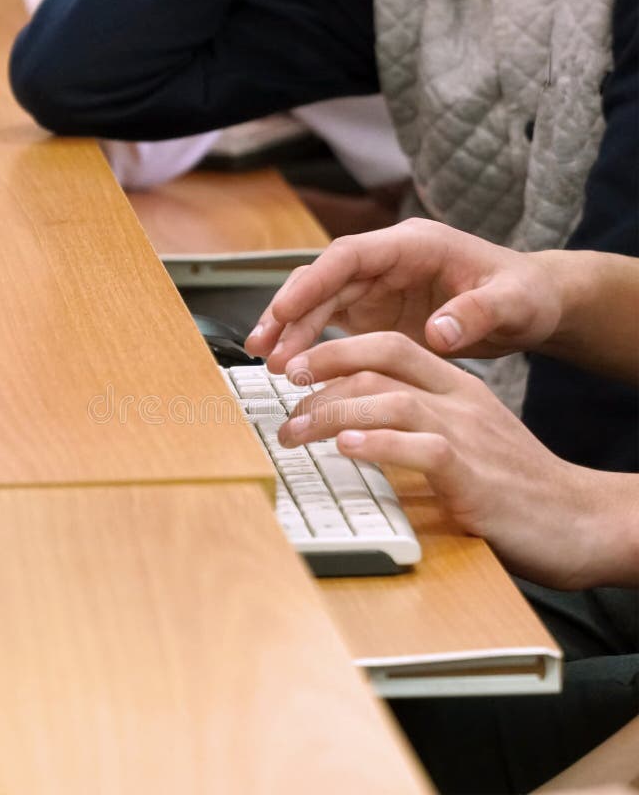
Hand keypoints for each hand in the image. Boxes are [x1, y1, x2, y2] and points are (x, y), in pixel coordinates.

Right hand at [245, 218, 563, 372]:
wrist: (528, 305)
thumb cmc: (522, 295)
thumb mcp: (512, 303)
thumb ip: (477, 314)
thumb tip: (438, 333)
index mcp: (412, 245)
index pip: (348, 256)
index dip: (312, 282)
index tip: (282, 311)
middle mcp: (386, 262)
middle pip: (323, 280)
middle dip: (288, 311)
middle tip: (262, 347)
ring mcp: (377, 287)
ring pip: (320, 303)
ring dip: (290, 330)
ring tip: (265, 360)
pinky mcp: (375, 312)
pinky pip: (331, 323)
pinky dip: (309, 342)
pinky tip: (291, 365)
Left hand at [276, 331, 605, 589]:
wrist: (580, 518)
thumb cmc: (514, 482)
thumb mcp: (464, 438)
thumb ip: (415, 424)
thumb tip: (351, 431)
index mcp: (455, 386)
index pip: (389, 347)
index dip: (336, 351)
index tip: (297, 369)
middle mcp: (459, 401)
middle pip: (381, 365)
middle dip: (322, 379)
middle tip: (284, 403)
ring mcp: (467, 435)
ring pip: (389, 402)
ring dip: (332, 415)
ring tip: (295, 433)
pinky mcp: (474, 476)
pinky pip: (420, 448)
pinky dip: (378, 446)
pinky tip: (346, 450)